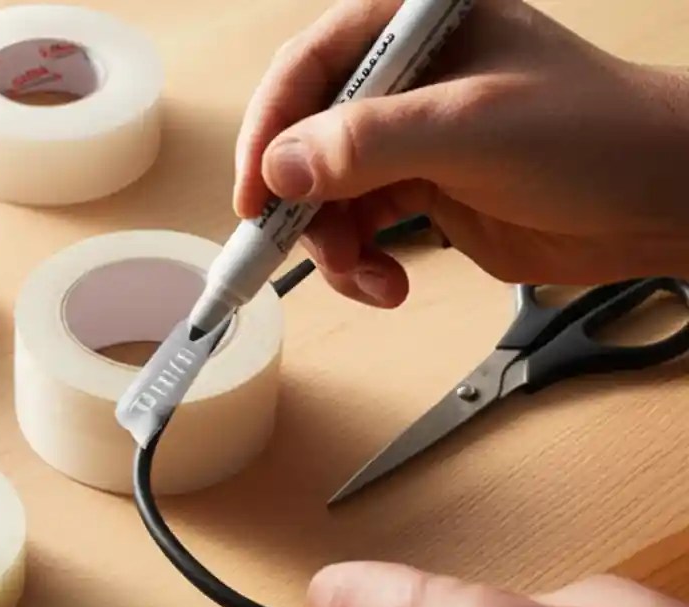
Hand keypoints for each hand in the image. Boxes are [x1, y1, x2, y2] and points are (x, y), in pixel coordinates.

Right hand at [235, 0, 688, 307]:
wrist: (664, 202)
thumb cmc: (595, 136)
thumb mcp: (472, 128)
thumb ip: (368, 142)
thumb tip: (279, 168)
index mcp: (413, 27)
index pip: (310, 66)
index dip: (270, 129)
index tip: (254, 192)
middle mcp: (405, 77)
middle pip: (306, 135)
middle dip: (300, 201)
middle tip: (300, 248)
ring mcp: (411, 135)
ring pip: (325, 190)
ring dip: (332, 244)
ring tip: (366, 276)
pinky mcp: (422, 187)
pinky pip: (358, 225)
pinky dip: (359, 262)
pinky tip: (387, 284)